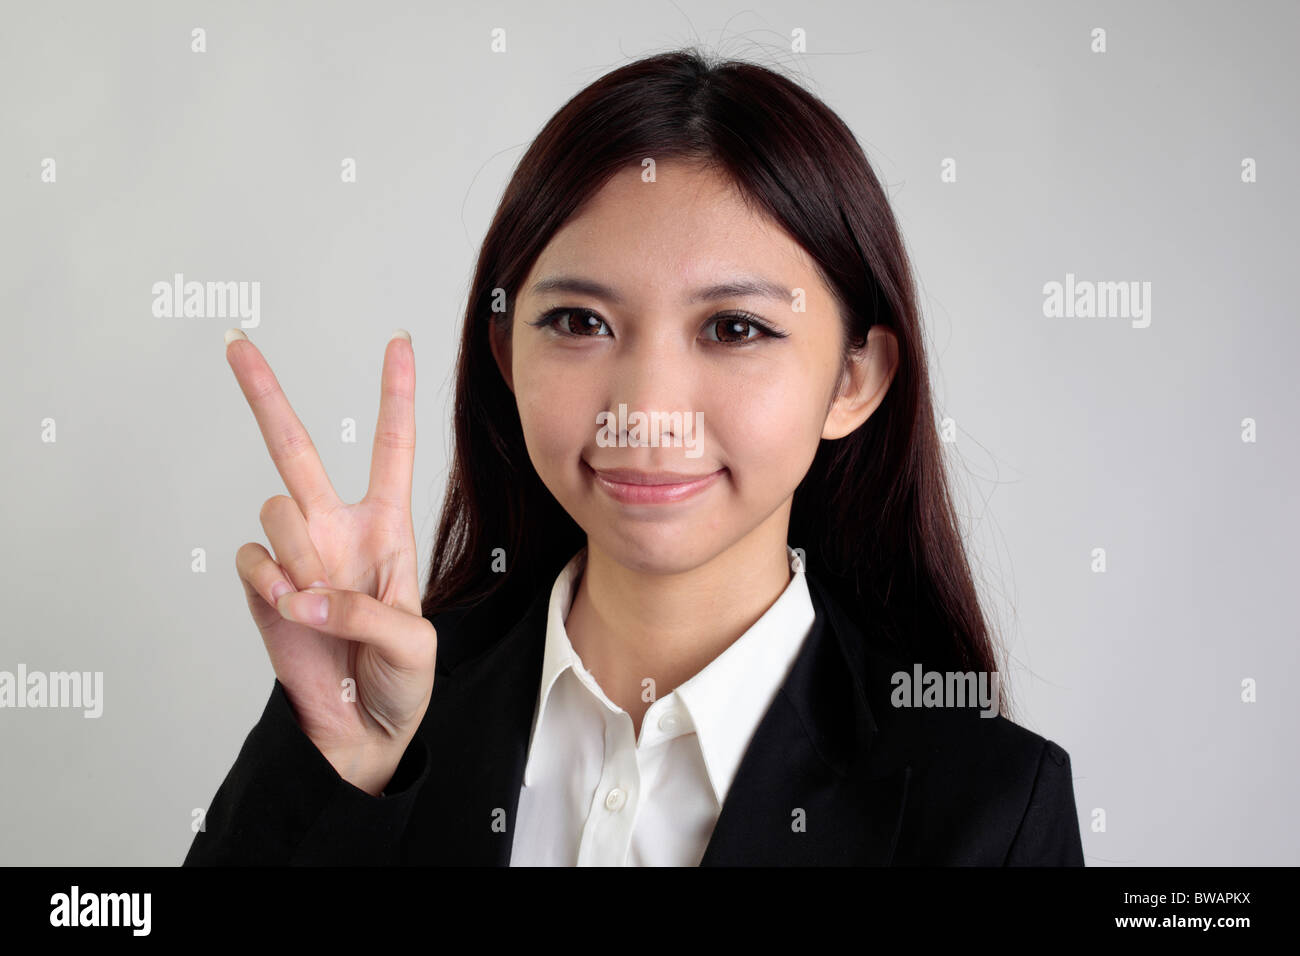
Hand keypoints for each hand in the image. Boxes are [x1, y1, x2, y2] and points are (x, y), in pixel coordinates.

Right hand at [225, 328, 435, 795]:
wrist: (359, 728)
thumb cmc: (400, 679)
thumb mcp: (414, 643)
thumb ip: (367, 612)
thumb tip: (303, 592)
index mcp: (388, 527)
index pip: (392, 448)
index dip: (396, 395)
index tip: (398, 342)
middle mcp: (336, 528)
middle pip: (294, 446)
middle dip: (265, 393)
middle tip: (236, 342)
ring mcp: (295, 553)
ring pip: (276, 508)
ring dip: (300, 554)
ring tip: (320, 602)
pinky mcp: (260, 583)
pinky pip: (251, 557)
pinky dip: (270, 584)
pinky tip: (291, 611)